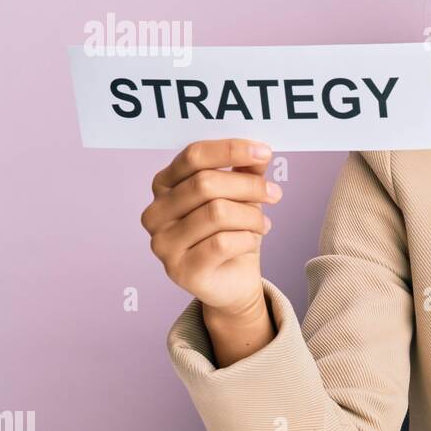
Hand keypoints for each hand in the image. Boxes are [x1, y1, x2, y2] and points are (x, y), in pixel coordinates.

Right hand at [141, 139, 281, 315]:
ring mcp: (163, 244)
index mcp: (164, 185)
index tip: (265, 152)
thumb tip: (259, 152)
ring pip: (217, 213)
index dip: (230, 150)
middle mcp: (156, 213)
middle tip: (274, 193)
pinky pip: (223, 243)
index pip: (193, 156)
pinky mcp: (181, 270)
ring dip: (251, 216)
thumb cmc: (232, 232)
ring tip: (263, 224)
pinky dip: (247, 239)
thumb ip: (245, 170)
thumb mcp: (241, 195)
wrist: (233, 281)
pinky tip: (252, 241)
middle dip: (249, 186)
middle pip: (206, 184)